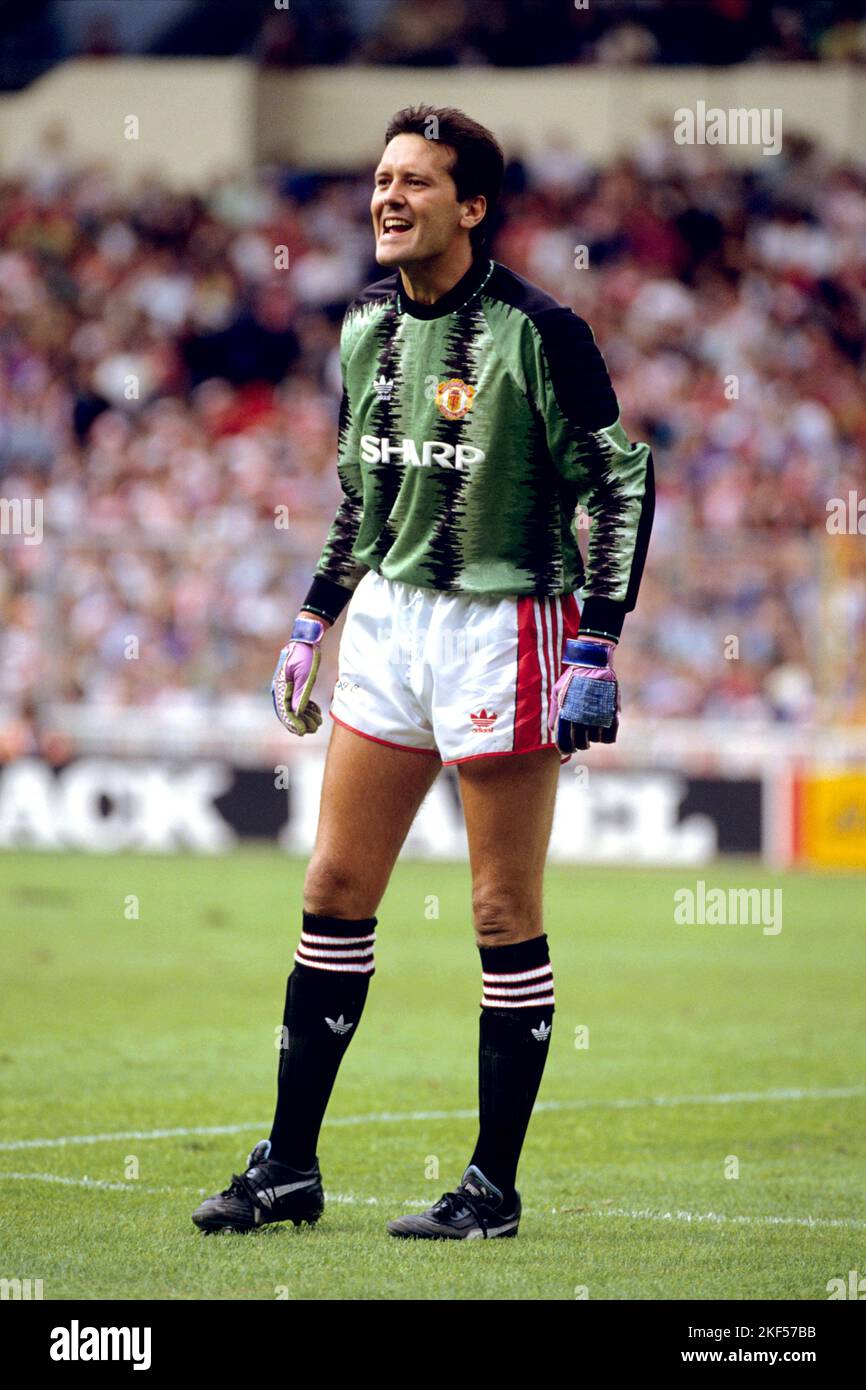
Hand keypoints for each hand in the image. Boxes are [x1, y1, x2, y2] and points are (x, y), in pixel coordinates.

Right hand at [271, 615, 326, 735]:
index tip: (304, 732)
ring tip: (318, 722)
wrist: (306, 640)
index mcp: (280, 686)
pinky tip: (316, 712)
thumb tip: (297, 713)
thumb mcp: (305, 675)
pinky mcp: (292, 685)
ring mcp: (285, 687)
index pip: (285, 710)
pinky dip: (306, 708)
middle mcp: (279, 688)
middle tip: (315, 729)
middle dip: (301, 722)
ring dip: (305, 717)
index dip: (294, 723)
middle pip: (288, 712)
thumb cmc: (305, 655)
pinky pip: (297, 701)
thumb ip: (300, 694)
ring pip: (293, 708)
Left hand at [548, 637, 618, 751]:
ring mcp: (598, 716)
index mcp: (566, 714)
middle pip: (582, 744)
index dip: (566, 749)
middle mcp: (582, 718)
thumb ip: (554, 712)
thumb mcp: (557, 692)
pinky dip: (608, 737)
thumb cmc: (573, 677)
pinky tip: (604, 731)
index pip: (565, 742)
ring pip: (596, 740)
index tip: (568, 749)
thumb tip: (553, 730)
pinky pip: (610, 736)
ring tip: (592, 728)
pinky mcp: (612, 713)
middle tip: (581, 739)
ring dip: (594, 737)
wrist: (593, 662)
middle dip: (580, 744)